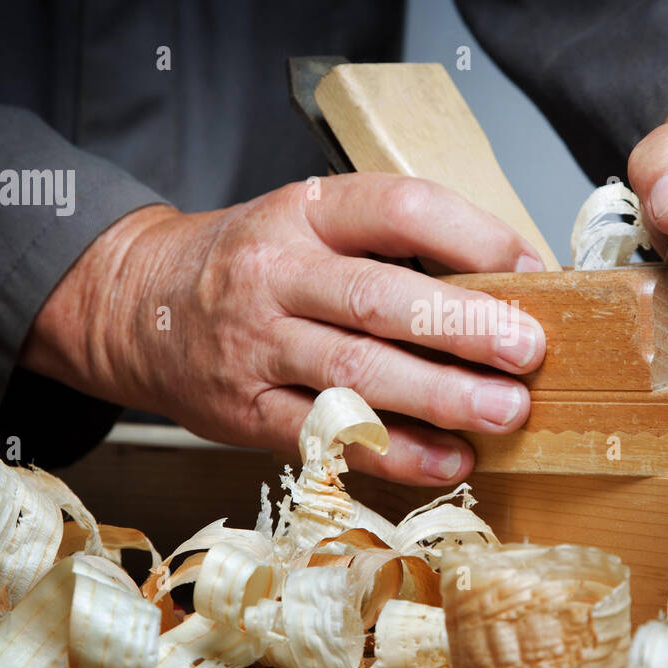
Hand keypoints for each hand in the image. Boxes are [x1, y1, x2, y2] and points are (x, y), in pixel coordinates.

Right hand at [21, 174, 547, 483]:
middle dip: (462, 329)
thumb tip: (507, 285)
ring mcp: (257, 345)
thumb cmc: (250, 261)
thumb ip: (391, 246)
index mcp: (305, 211)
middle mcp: (276, 273)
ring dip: (439, 397)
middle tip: (528, 351)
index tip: (531, 270)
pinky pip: (328, 435)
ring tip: (506, 412)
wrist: (137, 305)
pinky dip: (393, 452)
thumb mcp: (309, 222)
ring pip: (355, 372)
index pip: (399, 207)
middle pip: (379, 299)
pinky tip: (448, 460)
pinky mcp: (247, 410)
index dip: (474, 237)